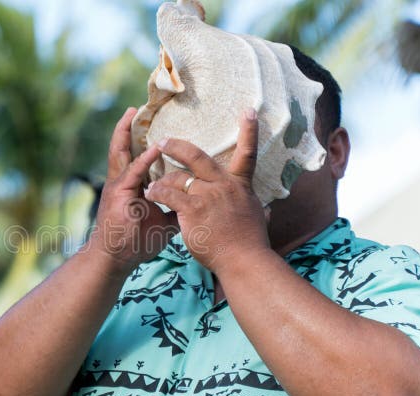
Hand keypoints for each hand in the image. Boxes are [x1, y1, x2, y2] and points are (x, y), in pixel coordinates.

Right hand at [86, 108, 178, 274]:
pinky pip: (133, 172)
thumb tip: (195, 205)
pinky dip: (144, 159)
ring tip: (132, 114)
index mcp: (131, 187)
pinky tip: (155, 148)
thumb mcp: (162, 223)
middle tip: (134, 110)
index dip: (141, 143)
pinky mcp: (119, 194)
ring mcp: (118, 187)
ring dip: (125, 133)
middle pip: (123, 149)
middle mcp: (122, 182)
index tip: (150, 128)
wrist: (116, 259)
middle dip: (127, 129)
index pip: (136, 159)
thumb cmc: (135, 243)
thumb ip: (176, 210)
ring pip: (120, 153)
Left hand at [144, 110, 269, 275]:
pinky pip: (169, 194)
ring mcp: (207, 195)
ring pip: (177, 177)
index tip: (248, 111)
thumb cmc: (251, 244)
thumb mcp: (258, 219)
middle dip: (177, 147)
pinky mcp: (193, 208)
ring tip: (152, 185)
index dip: (249, 131)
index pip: (247, 153)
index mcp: (240, 185)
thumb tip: (268, 212)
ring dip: (162, 180)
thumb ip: (259, 211)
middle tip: (163, 142)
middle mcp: (223, 185)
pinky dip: (157, 193)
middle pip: (198, 156)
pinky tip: (150, 195)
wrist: (244, 260)